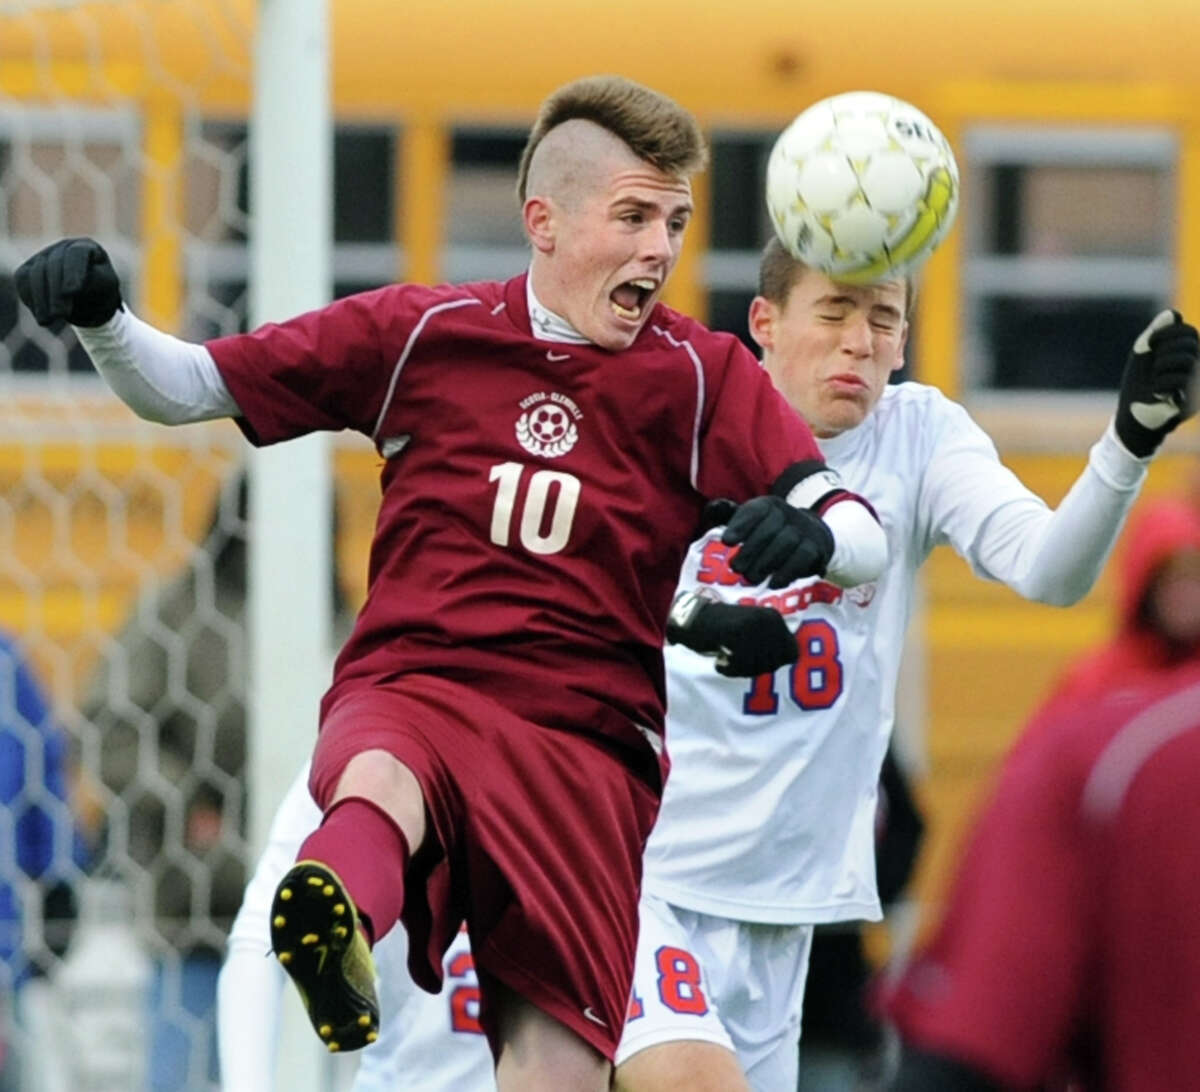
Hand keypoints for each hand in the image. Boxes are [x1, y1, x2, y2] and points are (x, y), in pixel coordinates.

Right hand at [14, 237, 122, 327]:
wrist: (89, 299)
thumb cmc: (102, 290)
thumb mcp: (107, 287)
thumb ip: (95, 281)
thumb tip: (69, 288)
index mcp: (86, 247)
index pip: (76, 254)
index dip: (73, 272)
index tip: (72, 292)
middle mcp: (62, 247)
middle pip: (53, 265)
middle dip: (55, 292)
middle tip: (59, 315)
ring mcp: (43, 256)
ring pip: (34, 273)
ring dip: (40, 299)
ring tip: (47, 321)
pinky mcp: (29, 268)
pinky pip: (22, 280)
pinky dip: (30, 298)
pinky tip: (40, 315)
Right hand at [666, 591, 797, 676]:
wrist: (692, 620)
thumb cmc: (722, 630)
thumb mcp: (753, 631)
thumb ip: (773, 644)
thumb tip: (793, 658)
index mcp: (774, 618)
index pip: (792, 653)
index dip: (774, 663)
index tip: (754, 660)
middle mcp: (768, 619)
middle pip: (775, 662)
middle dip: (757, 668)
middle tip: (737, 662)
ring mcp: (753, 625)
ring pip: (760, 665)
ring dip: (742, 670)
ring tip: (728, 661)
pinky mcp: (736, 632)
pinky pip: (743, 664)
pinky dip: (730, 669)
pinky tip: (720, 661)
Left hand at [719, 495, 833, 588]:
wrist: (809, 536)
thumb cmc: (769, 532)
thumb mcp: (750, 522)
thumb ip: (729, 517)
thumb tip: (712, 510)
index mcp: (767, 506)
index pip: (754, 511)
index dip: (740, 525)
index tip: (726, 541)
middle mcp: (786, 513)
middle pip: (769, 529)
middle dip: (750, 550)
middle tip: (736, 568)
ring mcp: (803, 529)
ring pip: (786, 542)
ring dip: (766, 562)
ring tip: (751, 578)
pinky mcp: (815, 547)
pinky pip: (802, 557)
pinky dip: (787, 571)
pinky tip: (774, 583)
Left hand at [1114, 309, 1197, 456]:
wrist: (1131, 416)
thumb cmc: (1137, 384)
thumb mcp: (1143, 353)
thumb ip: (1156, 332)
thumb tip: (1174, 314)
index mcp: (1187, 355)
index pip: (1189, 333)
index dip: (1169, 332)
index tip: (1150, 343)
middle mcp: (1197, 368)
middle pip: (1190, 343)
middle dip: (1164, 349)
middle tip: (1153, 366)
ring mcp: (1197, 385)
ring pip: (1189, 359)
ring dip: (1162, 366)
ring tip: (1155, 380)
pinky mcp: (1193, 401)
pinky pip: (1183, 380)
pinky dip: (1161, 383)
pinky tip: (1157, 394)